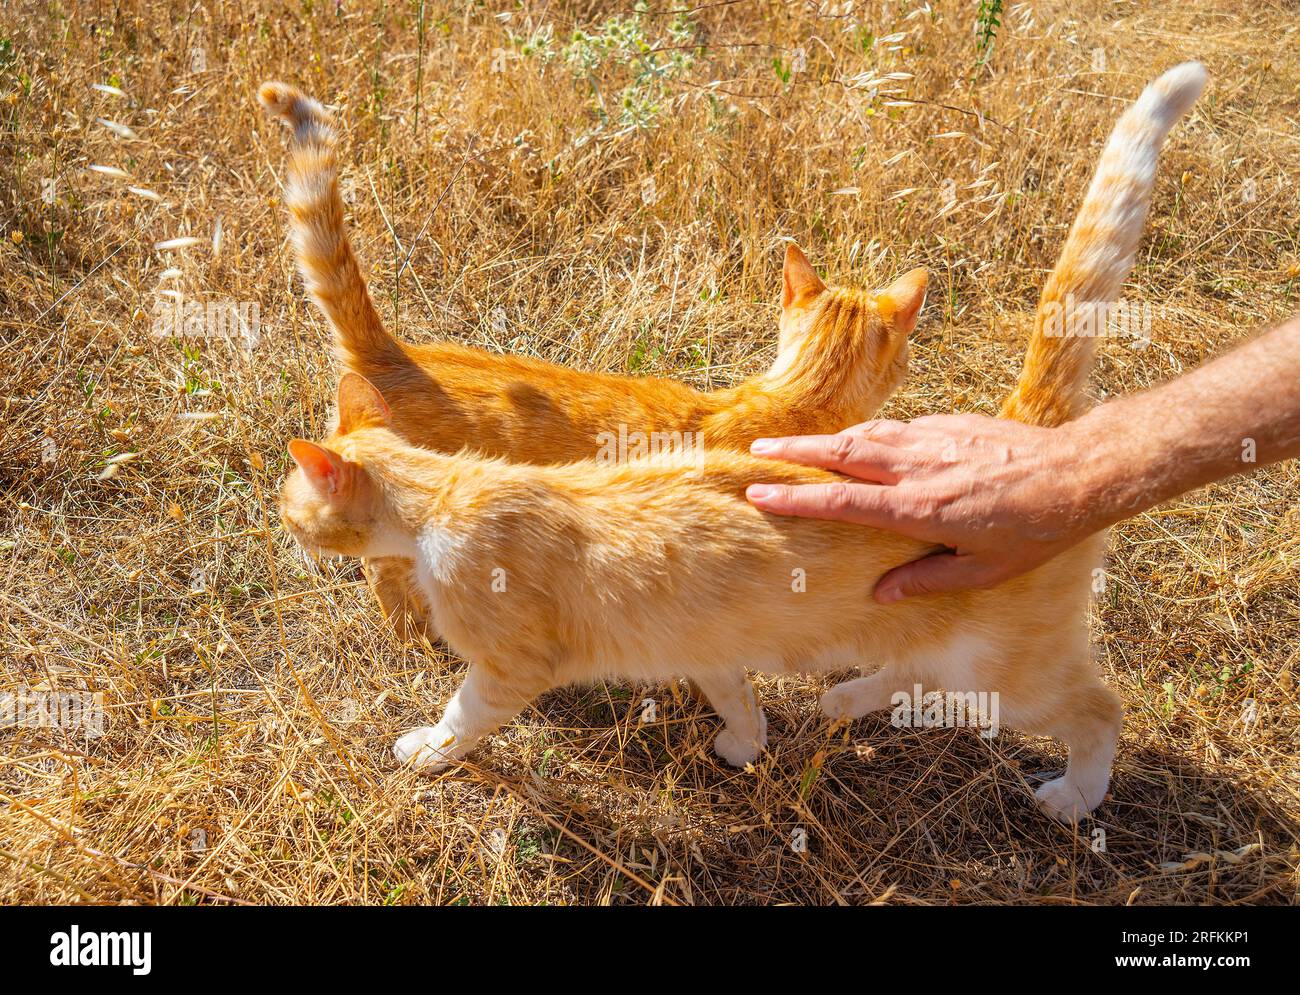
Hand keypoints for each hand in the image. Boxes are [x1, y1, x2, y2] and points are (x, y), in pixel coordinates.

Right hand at [745, 414, 1101, 601]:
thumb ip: (926, 581)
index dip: (796, 497)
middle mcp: (918, 468)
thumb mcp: (982, 572)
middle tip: (756, 451)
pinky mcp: (951, 424)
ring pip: (866, 434)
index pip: (842, 500)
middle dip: (794, 452)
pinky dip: (870, 435)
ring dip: (825, 438)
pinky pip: (898, 429)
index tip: (760, 493)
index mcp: (919, 509)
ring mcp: (933, 440)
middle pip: (841, 453)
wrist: (1079, 472)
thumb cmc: (1035, 531)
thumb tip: (881, 595)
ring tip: (794, 443)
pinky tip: (862, 443)